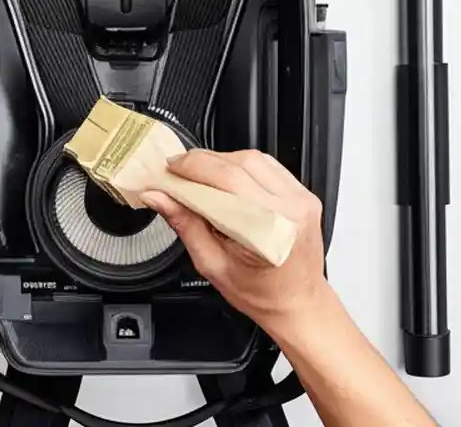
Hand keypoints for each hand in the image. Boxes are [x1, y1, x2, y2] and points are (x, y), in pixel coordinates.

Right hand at [140, 149, 333, 336]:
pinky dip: (241, 165)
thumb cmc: (260, 293)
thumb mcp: (211, 264)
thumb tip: (158, 197)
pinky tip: (226, 176)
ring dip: (220, 160)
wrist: (298, 302)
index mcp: (267, 232)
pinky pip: (268, 165)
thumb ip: (185, 224)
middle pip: (237, 165)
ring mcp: (300, 199)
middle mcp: (290, 210)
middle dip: (200, 162)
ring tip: (198, 174)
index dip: (189, 171)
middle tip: (175, 171)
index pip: (223, 183)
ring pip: (252, 158)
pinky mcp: (303, 194)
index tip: (166, 174)